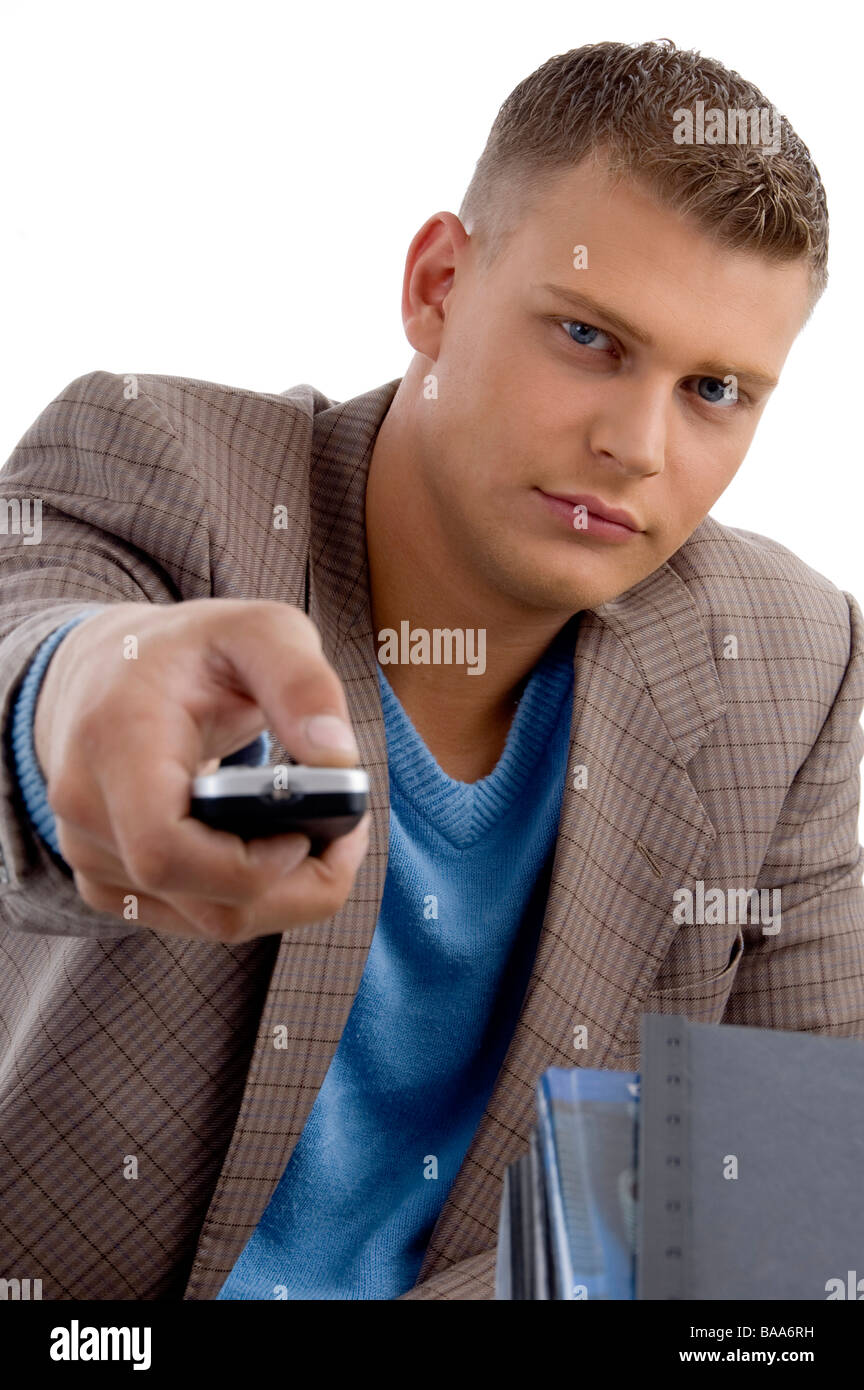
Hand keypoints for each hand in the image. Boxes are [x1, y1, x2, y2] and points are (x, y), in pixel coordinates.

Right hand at [34, 599, 369, 941]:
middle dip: (298, 886)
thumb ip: (302, 681)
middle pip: (205, 902)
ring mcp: (93, 856)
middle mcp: (89, 810)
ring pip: (211, 921)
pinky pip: (198, 919)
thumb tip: (339, 760)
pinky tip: (278, 848)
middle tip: (348, 833)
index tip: (305, 832)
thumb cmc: (191, 650)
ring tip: (323, 831)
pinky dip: (255, 897)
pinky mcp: (111, 883)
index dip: (247, 865)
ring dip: (286, 893)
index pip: (164, 849)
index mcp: (116, 741)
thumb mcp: (258, 630)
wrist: (110, 670)